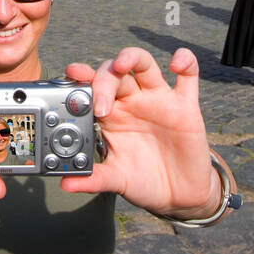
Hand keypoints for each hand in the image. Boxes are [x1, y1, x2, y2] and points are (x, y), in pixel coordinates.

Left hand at [59, 48, 217, 219]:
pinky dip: (186, 62)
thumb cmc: (143, 181)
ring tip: (121, 64)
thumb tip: (66, 184)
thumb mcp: (117, 180)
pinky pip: (188, 77)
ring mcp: (158, 100)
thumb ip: (94, 179)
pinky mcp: (185, 106)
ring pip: (144, 65)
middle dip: (103, 81)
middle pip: (114, 74)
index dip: (81, 80)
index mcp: (111, 115)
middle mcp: (132, 101)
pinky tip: (176, 63)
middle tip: (99, 105)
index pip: (92, 88)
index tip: (70, 78)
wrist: (177, 195)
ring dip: (131, 57)